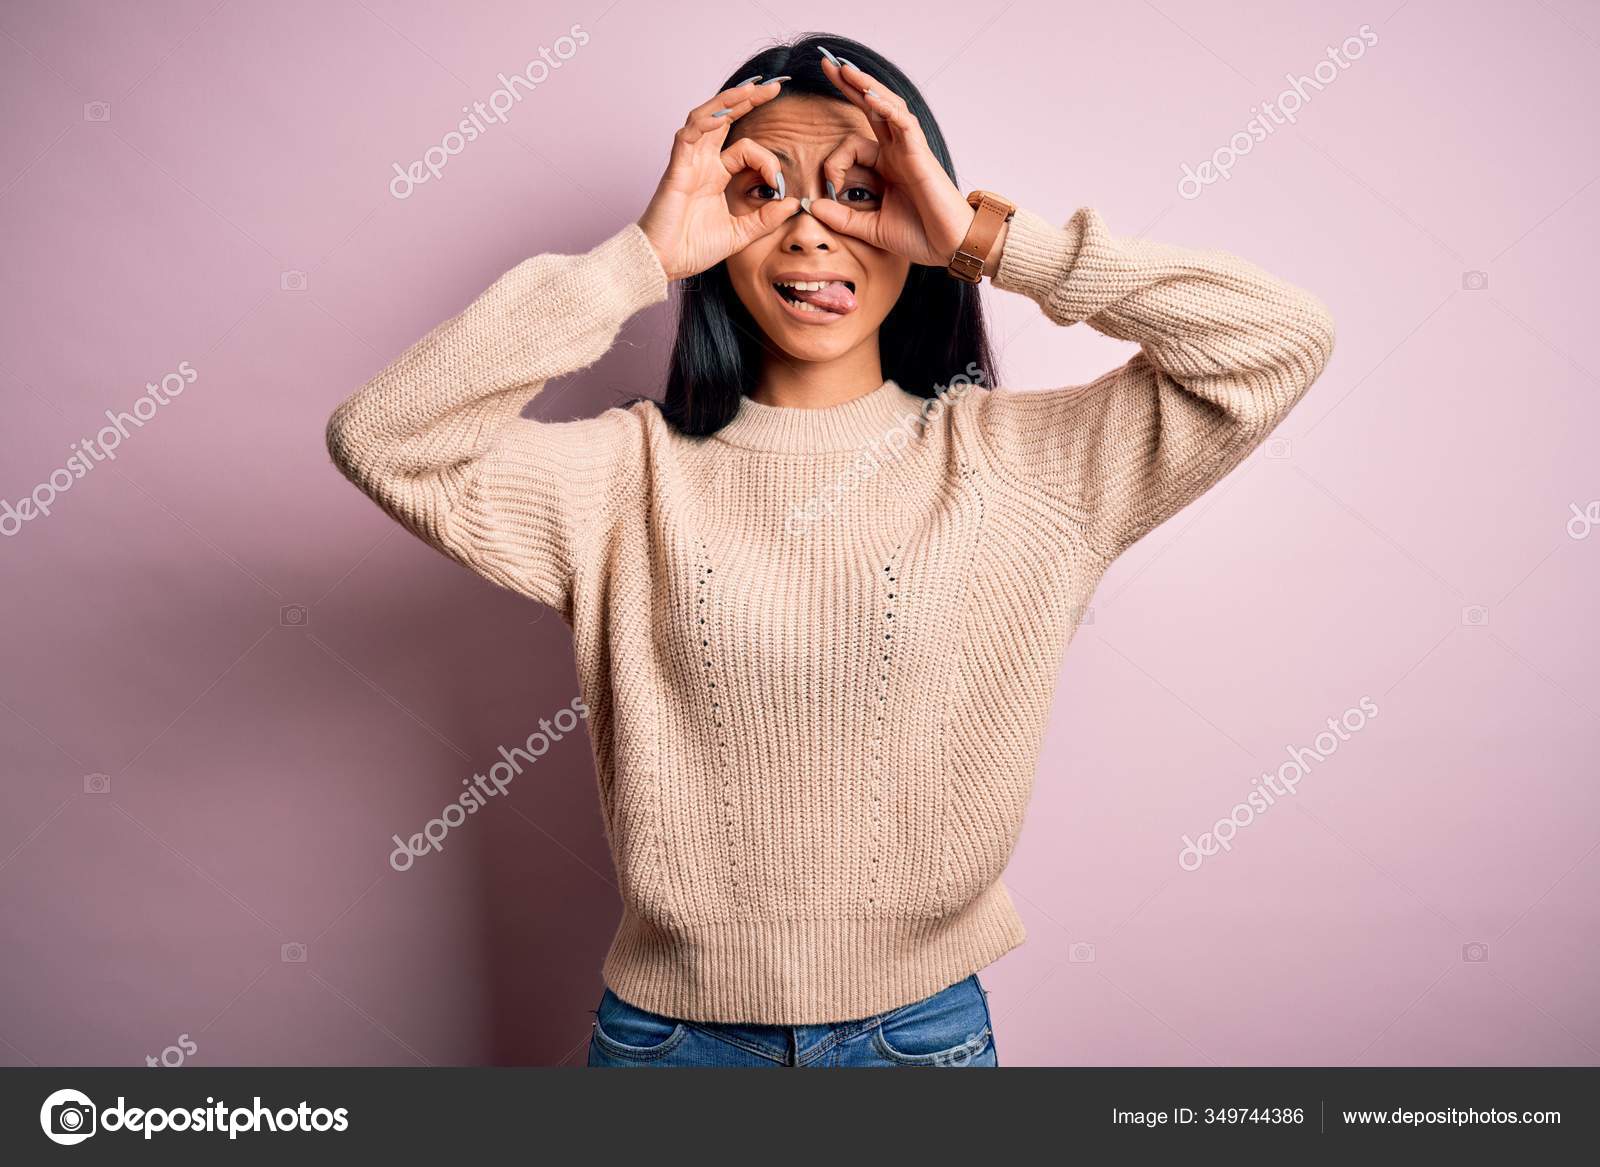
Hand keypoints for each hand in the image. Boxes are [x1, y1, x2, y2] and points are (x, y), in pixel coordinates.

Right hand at [637, 78, 800, 281]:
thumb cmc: (693, 248)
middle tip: (776, 86)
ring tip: (754, 88)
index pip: (746, 149)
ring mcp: (689, 162)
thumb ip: (766, 219)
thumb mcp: (741, 234)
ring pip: (707, 118)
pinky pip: (689, 135)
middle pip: (726, 119)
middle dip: (750, 99)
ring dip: (730, 101)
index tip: (778, 185)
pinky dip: (706, 121)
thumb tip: (793, 203)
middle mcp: (702, 163)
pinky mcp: (676, 168)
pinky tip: (724, 113)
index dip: (768, 161)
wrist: (665, 262)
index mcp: (716, 175)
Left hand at [806, 58, 979, 267]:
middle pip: (872, 106)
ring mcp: (911, 149)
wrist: (949, 247)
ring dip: (866, 85)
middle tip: (827, 62)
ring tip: (844, 68)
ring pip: (888, 106)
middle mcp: (898, 151)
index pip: (851, 146)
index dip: (832, 163)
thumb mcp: (870, 227)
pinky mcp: (921, 155)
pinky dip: (886, 107)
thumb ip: (841, 217)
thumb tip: (811, 206)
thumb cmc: (918, 235)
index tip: (827, 188)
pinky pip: (903, 123)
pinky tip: (869, 95)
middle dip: (850, 84)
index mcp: (887, 165)